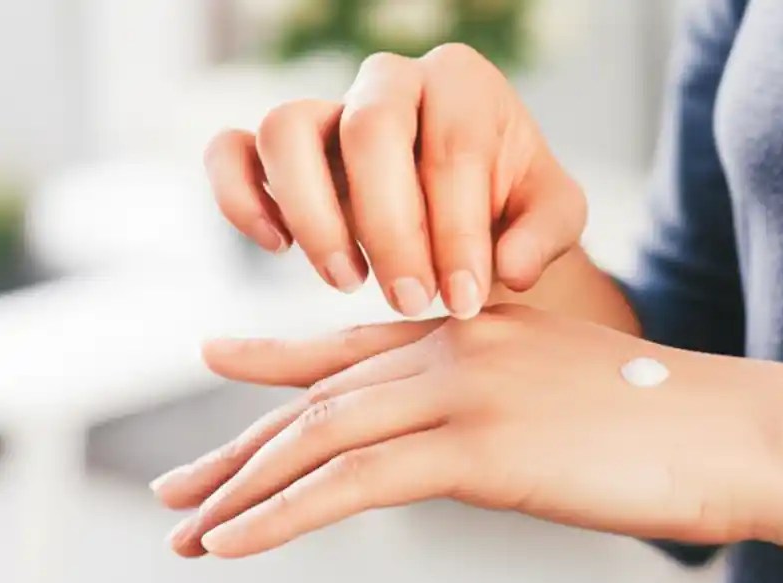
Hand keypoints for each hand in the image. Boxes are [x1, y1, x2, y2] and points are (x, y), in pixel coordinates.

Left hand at [151, 306, 782, 557]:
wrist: (737, 429)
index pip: (356, 342)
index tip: (220, 356)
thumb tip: (481, 444)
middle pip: (320, 396)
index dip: (279, 356)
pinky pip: (350, 483)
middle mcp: (458, 343)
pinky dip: (279, 516)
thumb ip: (514, 400)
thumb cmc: (677, 422)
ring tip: (187, 534)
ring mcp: (465, 389)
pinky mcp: (476, 446)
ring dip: (242, 490)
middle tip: (180, 487)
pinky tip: (232, 543)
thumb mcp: (579, 392)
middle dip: (242, 447)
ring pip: (320, 437)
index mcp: (479, 326)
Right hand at [203, 44, 585, 319]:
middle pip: (368, 129)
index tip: (464, 300)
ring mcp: (327, 108)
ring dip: (313, 214)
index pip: (451, 146)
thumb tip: (507, 270)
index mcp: (462, 83)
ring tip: (348, 280)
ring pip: (286, 128)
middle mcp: (390, 81)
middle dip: (389, 227)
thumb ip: (543, 236)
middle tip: (413, 301)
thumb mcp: (552, 217)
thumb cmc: (513, 206)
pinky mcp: (281, 148)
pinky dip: (240, 196)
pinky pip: (231, 149)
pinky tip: (278, 248)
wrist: (474, 209)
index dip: (456, 230)